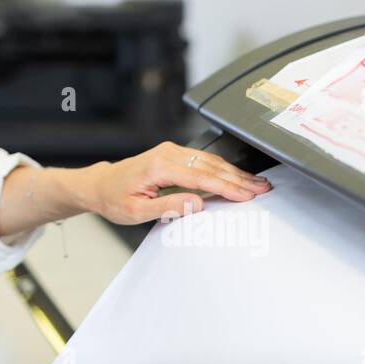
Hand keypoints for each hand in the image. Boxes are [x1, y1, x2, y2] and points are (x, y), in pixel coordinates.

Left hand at [86, 140, 271, 225]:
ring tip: (257, 184)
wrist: (101, 185)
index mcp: (159, 166)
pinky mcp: (174, 155)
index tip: (247, 195)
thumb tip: (197, 203)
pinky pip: (203, 161)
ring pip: (210, 161)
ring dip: (235, 173)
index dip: (227, 186)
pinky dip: (223, 169)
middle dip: (239, 179)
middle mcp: (167, 154)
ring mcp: (171, 152)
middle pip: (211, 166)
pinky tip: (237, 178)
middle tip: (263, 189)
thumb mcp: (137, 211)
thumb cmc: (115, 198)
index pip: (202, 177)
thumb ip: (168, 207)